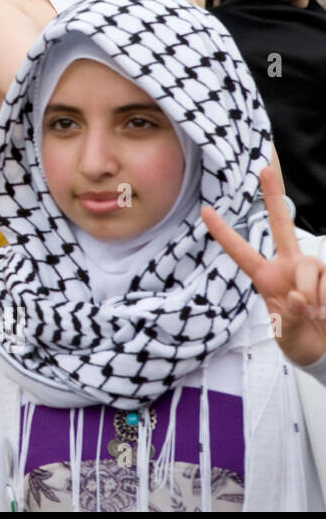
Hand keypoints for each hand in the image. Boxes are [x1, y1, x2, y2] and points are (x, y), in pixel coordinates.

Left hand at [201, 165, 325, 366]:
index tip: (205, 210)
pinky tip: (325, 313)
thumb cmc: (299, 338)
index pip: (240, 252)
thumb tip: (299, 297)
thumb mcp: (284, 332)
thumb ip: (288, 316)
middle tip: (264, 169)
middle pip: (281, 225)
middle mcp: (289, 266)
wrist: (325, 350)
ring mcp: (313, 270)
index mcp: (266, 277)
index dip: (223, 233)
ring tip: (314, 314)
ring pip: (310, 266)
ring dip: (312, 292)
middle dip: (275, 196)